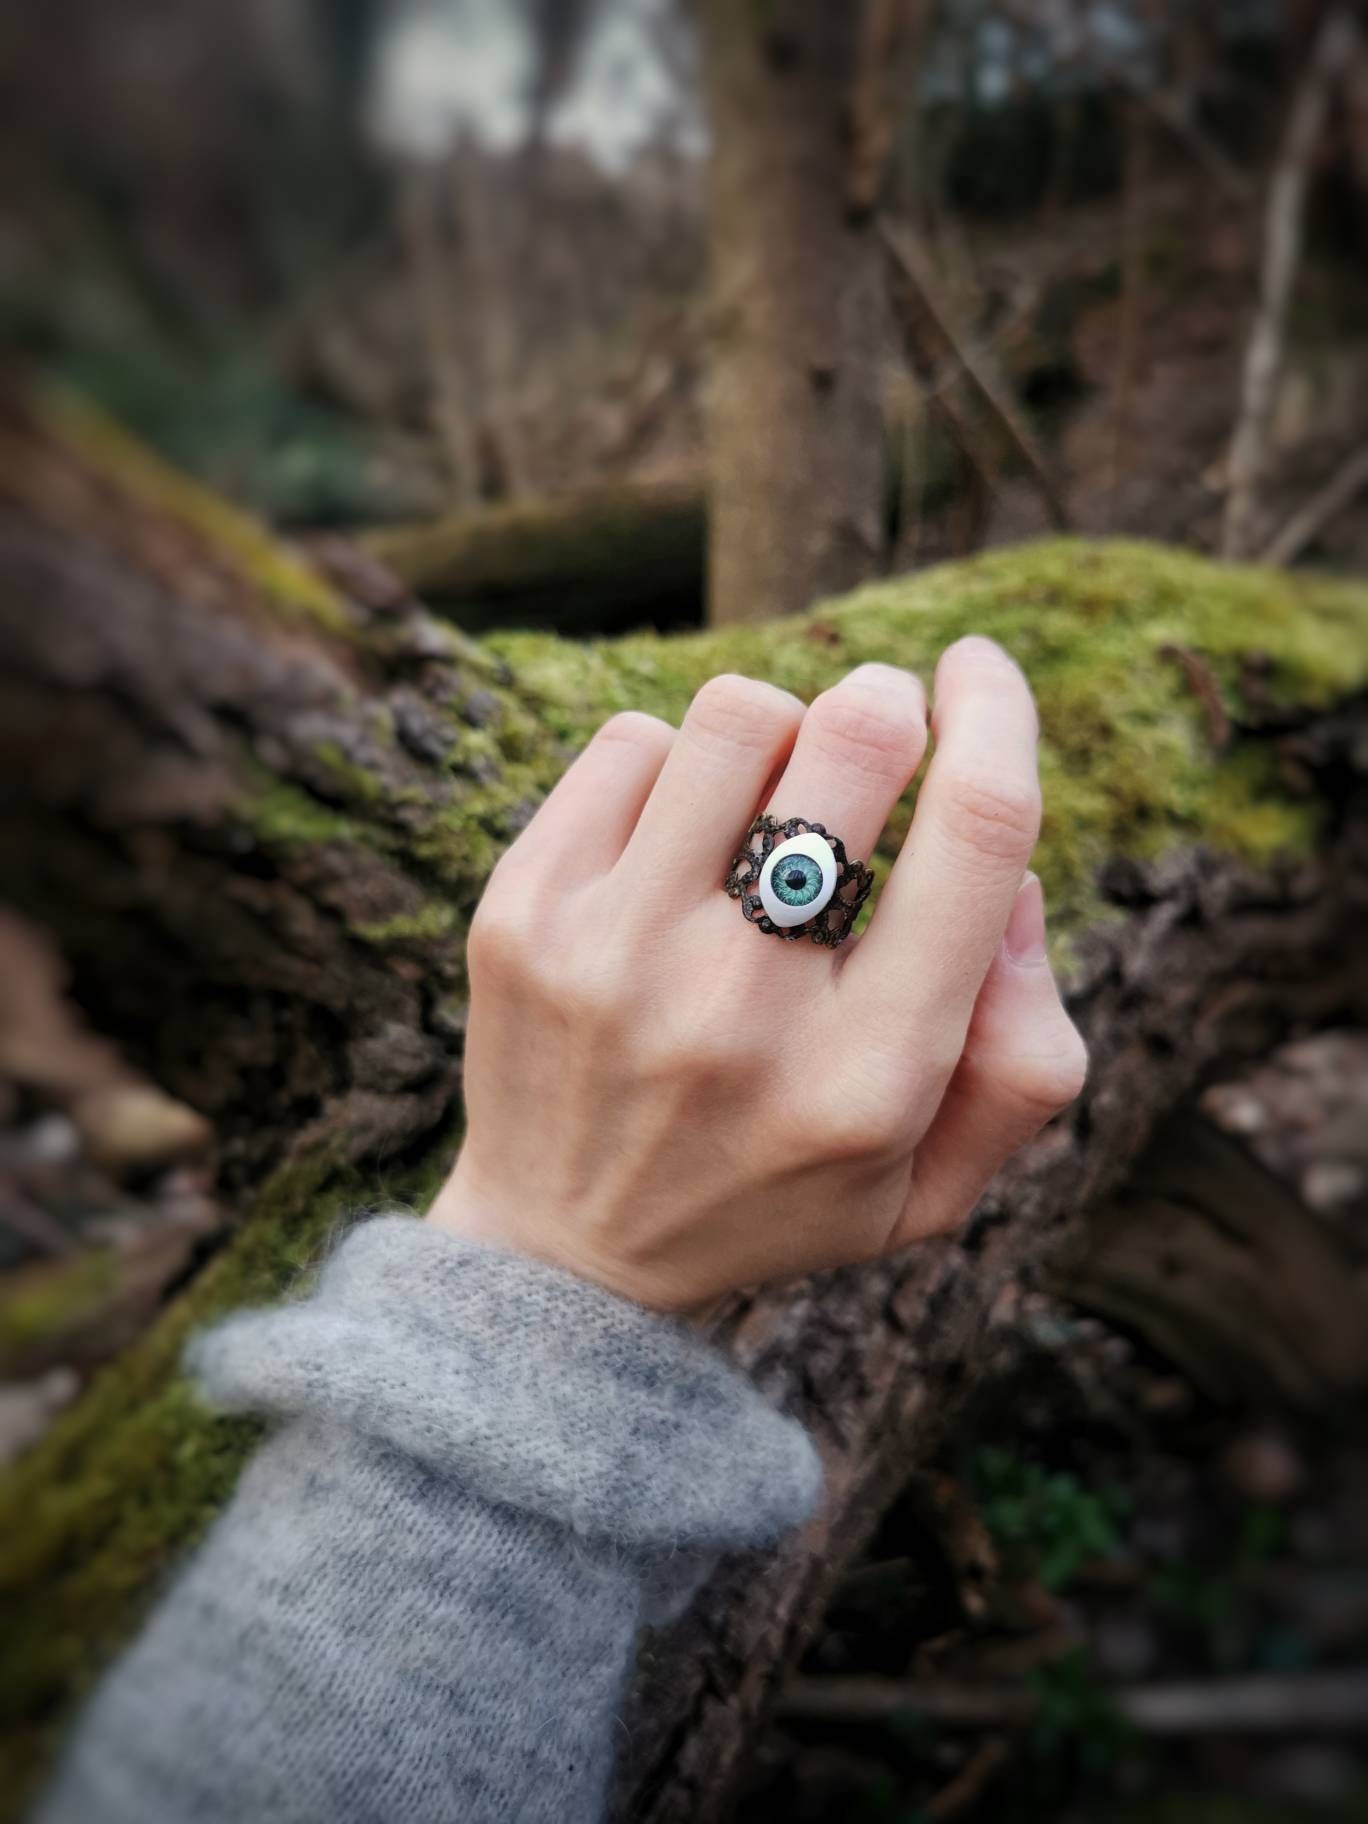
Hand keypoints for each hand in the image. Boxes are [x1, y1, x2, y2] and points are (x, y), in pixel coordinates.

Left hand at [428, 640, 1086, 1310]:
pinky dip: (676, 765)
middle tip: (880, 735)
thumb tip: (1014, 883)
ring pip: (740, 713)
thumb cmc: (772, 1192)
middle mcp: (740, 1008)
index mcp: (868, 1076)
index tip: (988, 668)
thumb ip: (1025, 1057)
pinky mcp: (522, 911)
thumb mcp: (929, 1184)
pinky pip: (632, 741)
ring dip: (781, 733)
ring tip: (768, 803)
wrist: (560, 1254)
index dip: (1002, 717)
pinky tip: (675, 843)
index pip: (978, 834)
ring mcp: (615, 952)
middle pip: (858, 735)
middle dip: (890, 703)